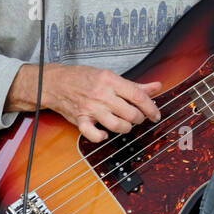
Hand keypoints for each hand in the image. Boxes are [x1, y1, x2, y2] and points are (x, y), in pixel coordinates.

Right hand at [10, 64, 162, 142]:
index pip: (138, 96)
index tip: (155, 114)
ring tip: (125, 124)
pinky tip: (104, 133)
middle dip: (139, 118)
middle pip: (130, 113)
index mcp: (110, 81)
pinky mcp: (80, 120)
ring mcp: (91, 108)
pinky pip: (92, 134)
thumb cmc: (83, 78)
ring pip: (117, 125)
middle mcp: (101, 95)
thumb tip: (157, 87)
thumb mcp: (110, 76)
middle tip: (137, 117)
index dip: (151, 107)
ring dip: (126, 127)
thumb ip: (135, 85)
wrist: (56, 83)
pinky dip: (101, 137)